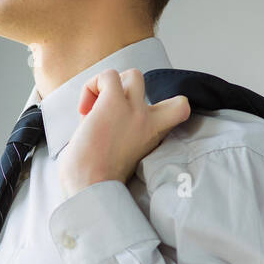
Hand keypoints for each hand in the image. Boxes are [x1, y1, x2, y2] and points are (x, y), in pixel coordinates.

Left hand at [57, 67, 190, 198]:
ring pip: (134, 75)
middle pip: (156, 86)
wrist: (89, 188)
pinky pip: (108, 76)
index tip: (135, 120)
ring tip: (94, 109)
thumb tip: (96, 117)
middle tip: (113, 115)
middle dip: (137, 96)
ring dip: (113, 87)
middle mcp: (149, 121)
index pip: (179, 109)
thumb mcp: (122, 155)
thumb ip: (123, 132)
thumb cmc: (95, 180)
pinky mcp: (113, 103)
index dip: (161, 105)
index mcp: (153, 135)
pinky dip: (93, 86)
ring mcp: (134, 110)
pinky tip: (84, 110)